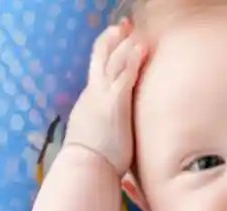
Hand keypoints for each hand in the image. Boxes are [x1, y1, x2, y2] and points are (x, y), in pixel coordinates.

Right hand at [64, 18, 146, 173]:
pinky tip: (142, 48)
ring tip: (135, 31)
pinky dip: (133, 59)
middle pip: (100, 57)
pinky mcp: (115, 102)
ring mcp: (103, 96)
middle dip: (111, 39)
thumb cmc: (90, 161)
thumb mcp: (93, 138)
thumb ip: (100, 130)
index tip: (113, 41)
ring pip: (113, 60)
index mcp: (89, 101)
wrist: (84, 167)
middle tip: (122, 27)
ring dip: (125, 44)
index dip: (105, 52)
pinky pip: (125, 74)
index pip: (97, 70)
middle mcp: (94, 93)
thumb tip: (104, 138)